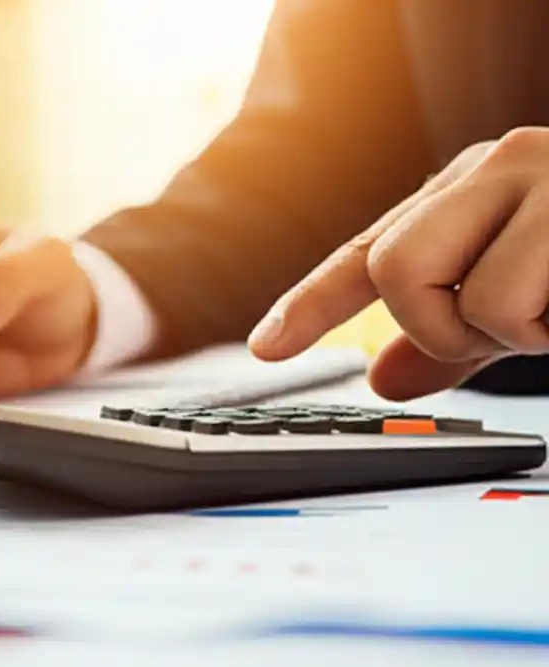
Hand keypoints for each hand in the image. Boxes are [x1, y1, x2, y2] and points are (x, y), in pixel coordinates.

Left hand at [247, 131, 548, 399]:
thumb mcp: (527, 292)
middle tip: (512, 331)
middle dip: (441, 329)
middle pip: (395, 269)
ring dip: (518, 334)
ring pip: (473, 301)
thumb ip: (453, 335)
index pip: (368, 250)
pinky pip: (526, 308)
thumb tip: (383, 378)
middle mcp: (501, 166)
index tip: (265, 347)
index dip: (309, 303)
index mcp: (472, 184)